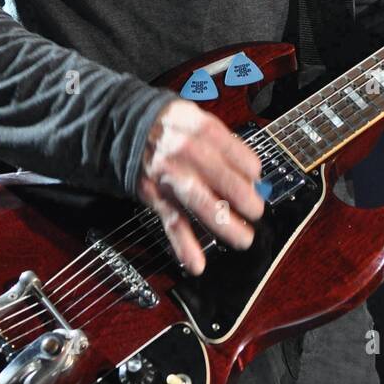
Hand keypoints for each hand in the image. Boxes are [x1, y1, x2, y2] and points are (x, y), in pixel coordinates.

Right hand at [136, 98, 264, 275]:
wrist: (126, 125)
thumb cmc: (171, 126)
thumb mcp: (199, 119)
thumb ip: (225, 145)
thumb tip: (252, 176)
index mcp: (205, 131)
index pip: (242, 158)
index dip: (254, 175)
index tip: (257, 184)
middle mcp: (190, 153)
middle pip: (228, 183)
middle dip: (248, 203)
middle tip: (256, 212)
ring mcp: (172, 176)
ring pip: (203, 204)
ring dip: (227, 226)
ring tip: (243, 239)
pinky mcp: (156, 194)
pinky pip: (173, 221)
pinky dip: (184, 245)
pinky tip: (196, 264)